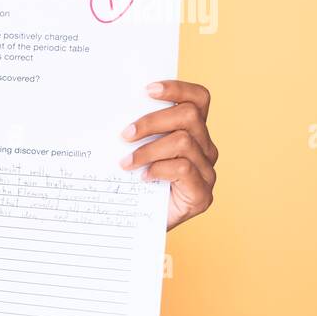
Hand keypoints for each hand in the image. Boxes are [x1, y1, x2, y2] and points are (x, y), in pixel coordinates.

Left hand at [119, 79, 218, 230]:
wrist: (138, 227)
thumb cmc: (135, 185)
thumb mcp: (134, 151)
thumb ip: (135, 132)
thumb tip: (109, 111)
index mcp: (193, 131)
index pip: (198, 99)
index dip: (177, 88)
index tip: (147, 90)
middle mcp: (205, 148)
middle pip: (189, 116)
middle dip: (152, 121)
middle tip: (125, 134)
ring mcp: (207, 172)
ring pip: (183, 142)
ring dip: (148, 150)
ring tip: (126, 163)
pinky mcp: (202, 195)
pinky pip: (184, 169)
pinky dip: (159, 169)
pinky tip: (143, 177)